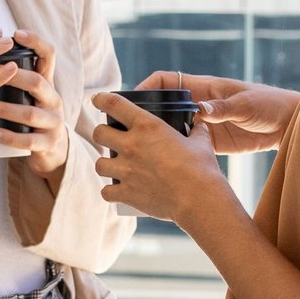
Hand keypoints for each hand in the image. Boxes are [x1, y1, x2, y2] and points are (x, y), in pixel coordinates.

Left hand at [0, 29, 69, 181]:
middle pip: (37, 82)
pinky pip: (29, 141)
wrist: (50, 151)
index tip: (15, 33)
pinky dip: (10, 137)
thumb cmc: (29, 115)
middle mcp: (53, 99)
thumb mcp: (28, 93)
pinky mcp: (48, 144)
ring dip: (5, 108)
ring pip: (31, 113)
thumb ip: (13, 74)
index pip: (48, 55)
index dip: (35, 42)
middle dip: (11, 76)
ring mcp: (53, 122)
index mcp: (46, 83)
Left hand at [91, 92, 239, 228]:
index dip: (102, 99)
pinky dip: (111, 191)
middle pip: (99, 133)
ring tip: (115, 167)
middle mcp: (131, 145)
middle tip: (110, 138)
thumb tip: (199, 123)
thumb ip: (196, 130)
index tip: (97, 99)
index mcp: (147, 126)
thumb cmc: (201, 168)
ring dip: (106, 164)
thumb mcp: (200, 142)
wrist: (198, 199)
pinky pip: (106, 191)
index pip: (114, 104)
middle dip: (102, 134)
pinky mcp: (127, 193)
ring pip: (98, 164)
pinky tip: (118, 191)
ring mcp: (126, 170)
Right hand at [137, 71, 299, 154]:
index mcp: (203, 89)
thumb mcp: (246, 105)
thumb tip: (201, 110)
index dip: (147, 86)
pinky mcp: (208, 144)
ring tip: (138, 151)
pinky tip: (160, 165)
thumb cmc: (268, 104)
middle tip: (127, 130)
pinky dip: (173, 153)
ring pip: (170, 128)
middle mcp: (197, 106)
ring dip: (156, 137)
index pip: (166, 81)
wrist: (287, 125)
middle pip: (162, 107)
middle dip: (144, 115)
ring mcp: (201, 125)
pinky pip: (185, 146)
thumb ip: (223, 108)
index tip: (132, 100)